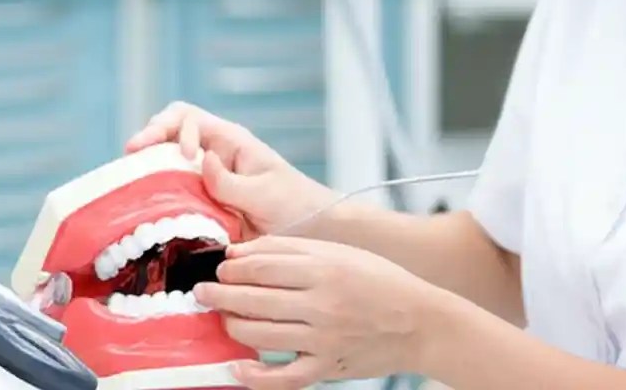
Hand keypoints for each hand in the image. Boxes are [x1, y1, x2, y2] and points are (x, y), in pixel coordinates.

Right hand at [125, 102, 336, 237]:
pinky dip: (156, 192)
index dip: (174, 129)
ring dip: (148, 165)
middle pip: (168, 131)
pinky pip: (171, 190)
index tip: (181, 155)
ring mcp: (203, 176)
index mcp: (229, 141)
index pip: (188, 117)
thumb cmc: (295, 206)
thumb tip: (201, 160)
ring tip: (131, 178)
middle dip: (149, 138)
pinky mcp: (200, 201)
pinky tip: (145, 203)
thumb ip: (231, 181)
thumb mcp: (265, 194)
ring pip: (164, 160)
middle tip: (131, 156)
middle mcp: (211, 153)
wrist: (310, 232)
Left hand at [195, 235, 448, 388]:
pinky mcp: (329, 368)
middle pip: (254, 299)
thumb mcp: (338, 252)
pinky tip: (238, 366)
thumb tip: (239, 253)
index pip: (261, 266)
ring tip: (224, 318)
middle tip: (203, 292)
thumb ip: (289, 249)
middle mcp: (323, 303)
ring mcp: (325, 339)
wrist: (421, 322)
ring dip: (232, 326)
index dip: (231, 268)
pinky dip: (256, 376)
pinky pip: (285, 377)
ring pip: (261, 334)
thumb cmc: (378, 281)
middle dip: (220, 295)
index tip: (219, 269)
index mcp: (325, 269)